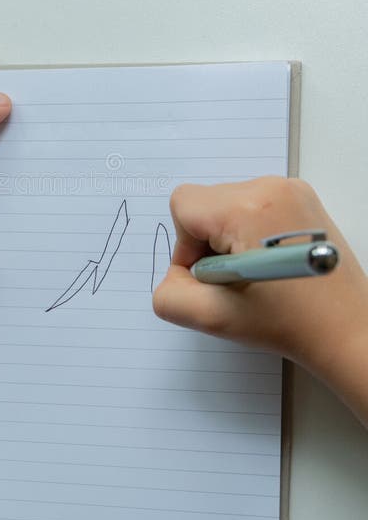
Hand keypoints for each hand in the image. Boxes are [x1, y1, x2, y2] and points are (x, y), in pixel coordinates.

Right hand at [153, 177, 367, 424]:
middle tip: (235, 281)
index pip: (184, 206)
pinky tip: (269, 262)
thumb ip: (170, 296)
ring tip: (256, 273)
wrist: (349, 332)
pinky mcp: (303, 198)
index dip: (186, 246)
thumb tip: (173, 276)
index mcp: (248, 208)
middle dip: (208, 243)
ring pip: (228, 204)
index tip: (211, 276)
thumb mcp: (215, 318)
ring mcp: (291, 189)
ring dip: (229, 238)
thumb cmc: (291, 324)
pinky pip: (253, 205)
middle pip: (206, 203)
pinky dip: (250, 232)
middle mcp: (272, 187)